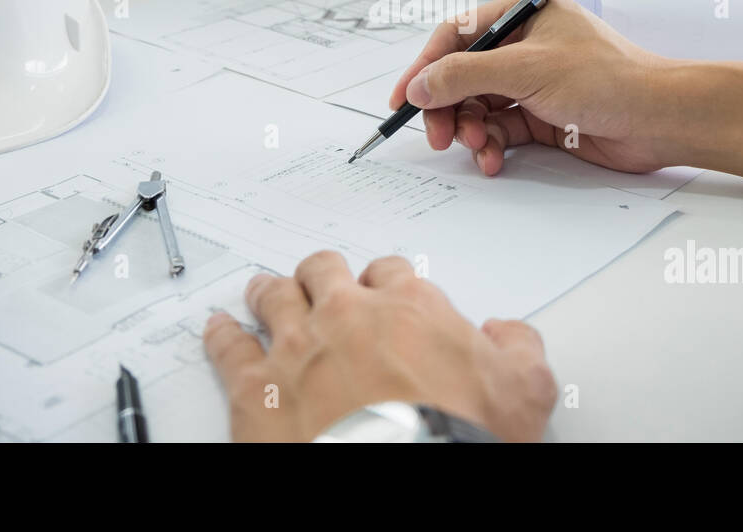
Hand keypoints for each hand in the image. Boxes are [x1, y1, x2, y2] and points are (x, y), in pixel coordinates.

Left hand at [203, 252, 555, 441]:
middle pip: (323, 270)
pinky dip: (221, 336)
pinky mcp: (256, 390)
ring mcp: (297, 348)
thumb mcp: (524, 391)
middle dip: (320, 275)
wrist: (409, 472)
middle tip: (317, 283)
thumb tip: (507, 334)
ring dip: (269, 292)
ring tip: (262, 291)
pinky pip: (228, 349)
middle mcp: (348, 315)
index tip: (381, 293)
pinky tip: (217, 331)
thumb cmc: (461, 437)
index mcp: (410, 307)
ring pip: (272, 296)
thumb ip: (518, 349)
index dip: (384, 282)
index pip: (391, 271)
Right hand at [389, 0, 682, 175]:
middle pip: (462, 75)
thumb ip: (465, 75)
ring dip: (471, 130)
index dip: (425, 67)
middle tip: (439, 136)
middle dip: (448, 107)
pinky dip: (492, 146)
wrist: (660, 118)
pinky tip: (495, 160)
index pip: (457, 35)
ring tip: (479, 147)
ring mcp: (533, 81)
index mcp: (522, 13)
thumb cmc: (610, 77)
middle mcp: (525, 44)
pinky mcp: (543, 115)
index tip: (403, 98)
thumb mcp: (527, 69)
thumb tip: (420, 84)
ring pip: (479, 106)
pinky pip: (501, 129)